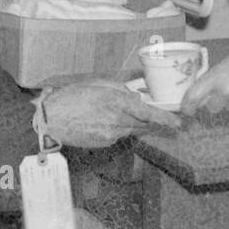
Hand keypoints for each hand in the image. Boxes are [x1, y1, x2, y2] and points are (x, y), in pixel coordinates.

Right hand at [41, 80, 180, 148]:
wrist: (50, 120)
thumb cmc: (70, 98)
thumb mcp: (96, 85)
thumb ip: (119, 89)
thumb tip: (134, 97)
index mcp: (116, 102)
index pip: (148, 113)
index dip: (165, 118)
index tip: (178, 122)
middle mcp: (117, 120)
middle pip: (141, 122)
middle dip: (145, 118)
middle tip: (139, 112)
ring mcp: (111, 134)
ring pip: (129, 128)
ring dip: (126, 121)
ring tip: (104, 112)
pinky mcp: (105, 143)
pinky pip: (117, 134)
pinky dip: (114, 127)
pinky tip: (97, 121)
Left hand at [179, 40, 228, 116]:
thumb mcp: (227, 63)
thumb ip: (213, 78)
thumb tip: (202, 91)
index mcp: (217, 77)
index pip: (194, 96)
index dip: (187, 105)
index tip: (185, 109)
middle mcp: (225, 92)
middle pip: (210, 107)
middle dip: (213, 101)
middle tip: (224, 90)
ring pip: (227, 109)